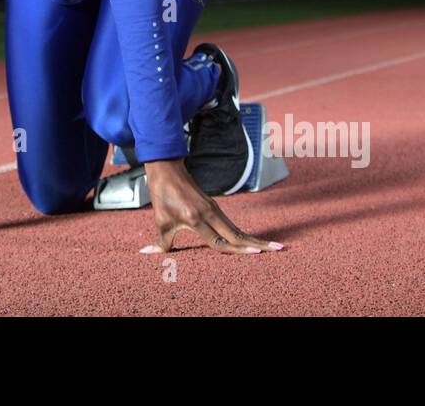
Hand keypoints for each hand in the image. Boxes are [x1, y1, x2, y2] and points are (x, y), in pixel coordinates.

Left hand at [140, 158, 283, 254]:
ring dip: (254, 239)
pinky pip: (231, 224)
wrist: (167, 170)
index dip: (238, 250)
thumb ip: (161, 242)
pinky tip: (252, 241)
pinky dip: (243, 234)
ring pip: (236, 229)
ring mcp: (214, 209)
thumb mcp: (160, 221)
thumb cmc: (163, 196)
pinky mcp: (214, 206)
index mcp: (195, 219)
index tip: (257, 254)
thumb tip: (147, 254)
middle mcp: (209, 214)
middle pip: (237, 234)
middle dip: (257, 244)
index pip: (220, 241)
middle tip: (278, 250)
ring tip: (272, 247)